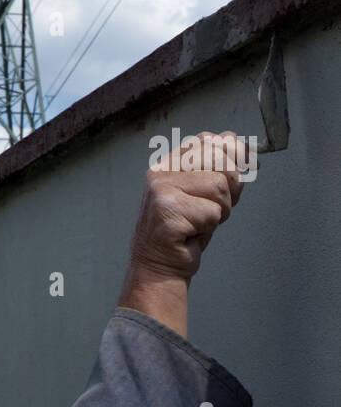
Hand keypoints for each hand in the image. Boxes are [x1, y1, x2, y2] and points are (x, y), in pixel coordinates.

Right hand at [117, 130, 252, 336]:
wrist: (159, 267)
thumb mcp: (204, 195)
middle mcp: (162, 170)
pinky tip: (192, 232)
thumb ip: (220, 171)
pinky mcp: (167, 210)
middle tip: (214, 208)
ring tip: (201, 221)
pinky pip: (212, 212)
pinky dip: (210, 226)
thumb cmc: (185, 232)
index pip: (209, 139)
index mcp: (169, 162)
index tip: (239, 171)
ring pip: (219, 186)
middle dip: (230, 187)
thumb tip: (245, 150)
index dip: (233, 153)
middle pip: (219, 158)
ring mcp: (161, 188)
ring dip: (220, 210)